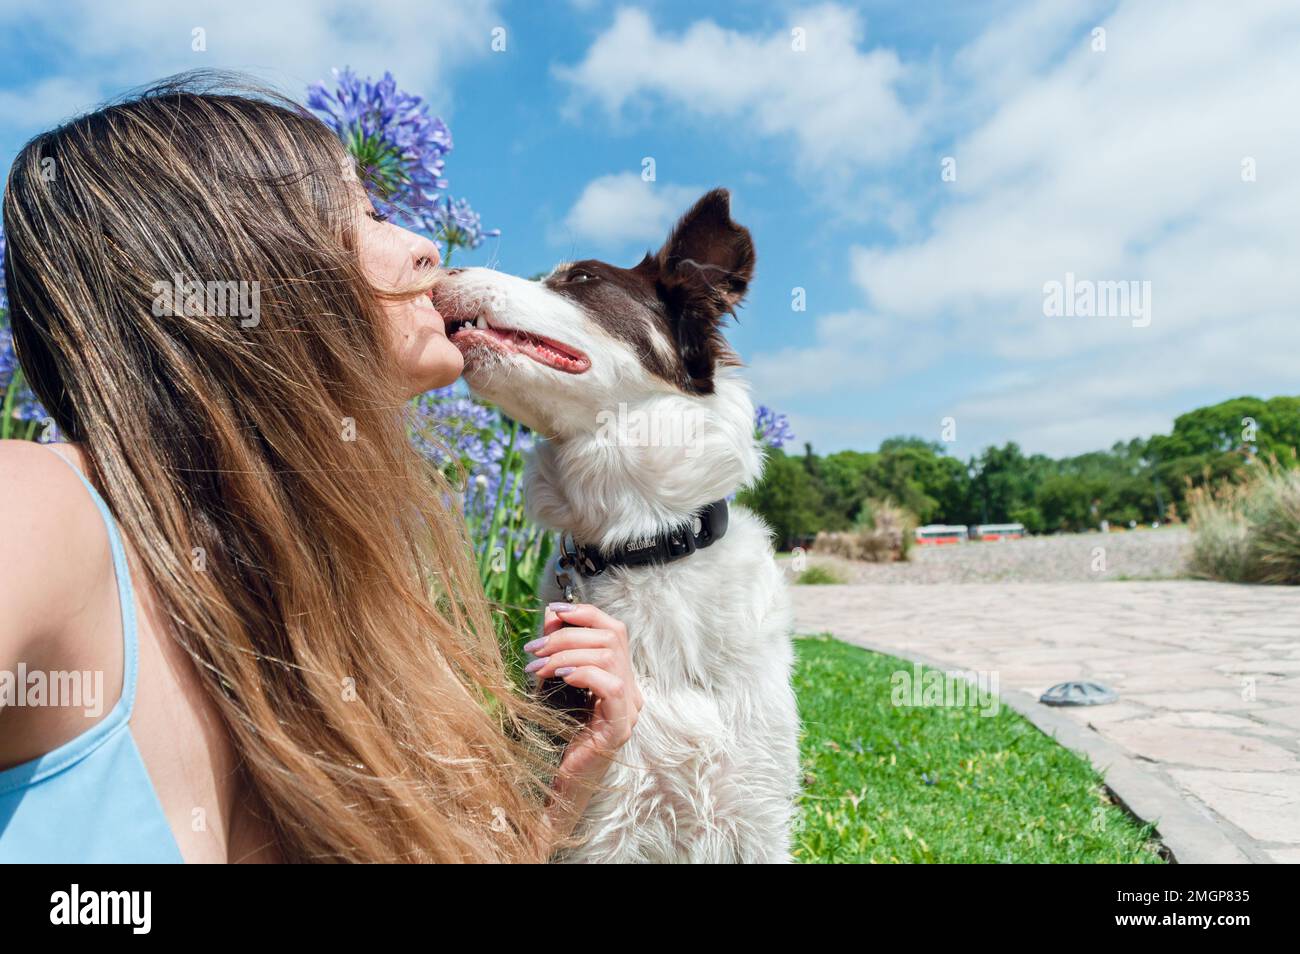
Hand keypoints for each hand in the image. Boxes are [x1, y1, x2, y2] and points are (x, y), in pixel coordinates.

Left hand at [525, 602, 643, 785]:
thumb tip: (552, 614)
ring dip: (567, 655)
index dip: (585, 613)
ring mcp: (630, 708)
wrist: (562, 781)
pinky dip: (584, 674)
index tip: (553, 611)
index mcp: (619, 675)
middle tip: (533, 650)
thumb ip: (558, 651)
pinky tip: (560, 678)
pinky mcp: (621, 726)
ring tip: (538, 667)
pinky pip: (611, 686)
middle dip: (566, 637)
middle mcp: (631, 689)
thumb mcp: (556, 683)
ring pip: (609, 657)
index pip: (614, 629)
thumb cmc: (559, 733)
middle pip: (610, 638)